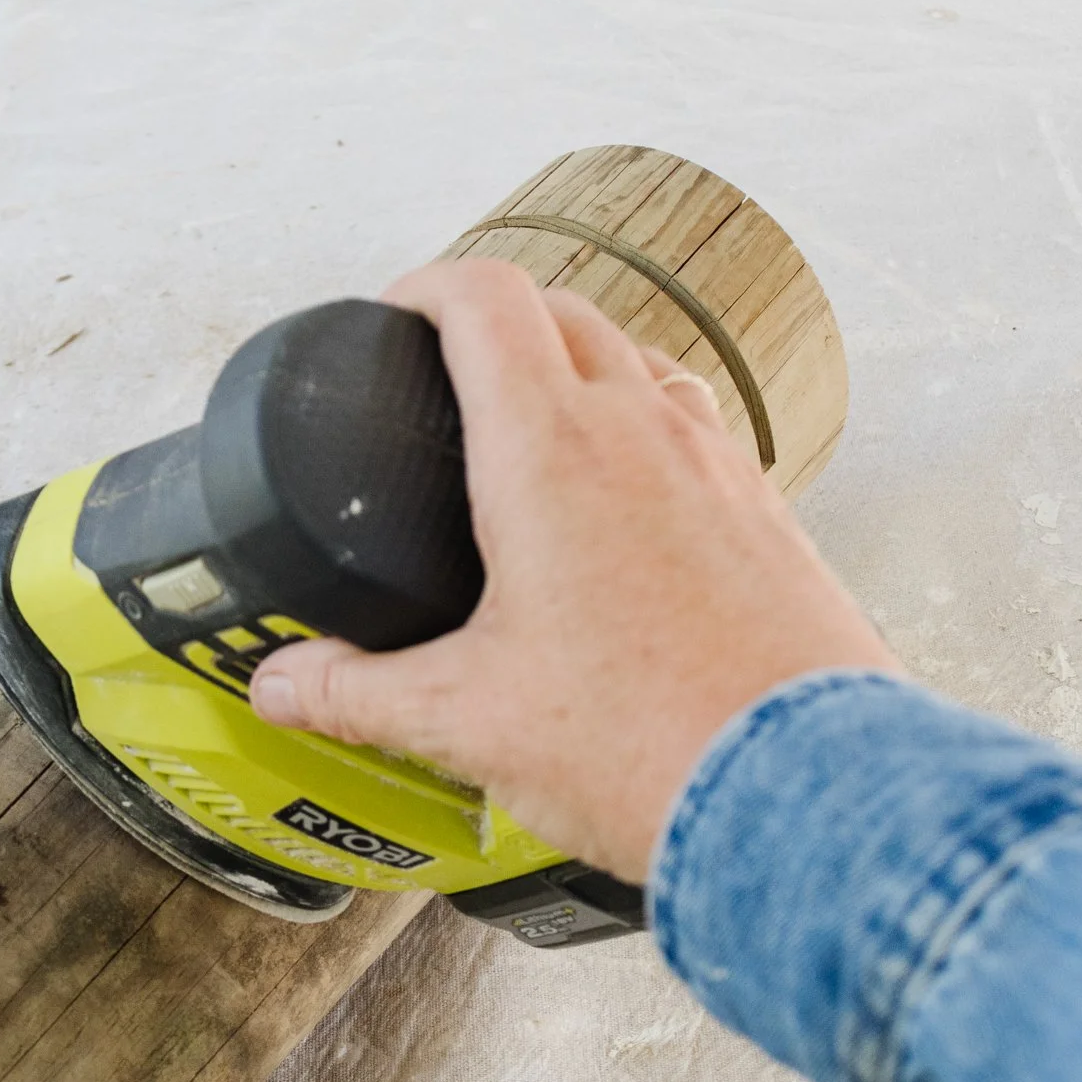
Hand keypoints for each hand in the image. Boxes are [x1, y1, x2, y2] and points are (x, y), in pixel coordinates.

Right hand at [248, 258, 897, 883]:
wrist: (797, 795)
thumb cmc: (645, 744)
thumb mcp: (466, 720)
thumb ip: (357, 692)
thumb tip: (283, 683)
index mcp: (551, 451)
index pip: (485, 299)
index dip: (426, 286)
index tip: (394, 314)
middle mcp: (643, 432)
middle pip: (566, 311)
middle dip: (499, 319)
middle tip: (451, 369)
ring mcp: (719, 467)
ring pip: (644, 362)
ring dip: (585, 365)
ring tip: (541, 428)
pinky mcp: (770, 516)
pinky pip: (702, 432)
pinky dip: (653, 431)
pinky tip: (633, 509)